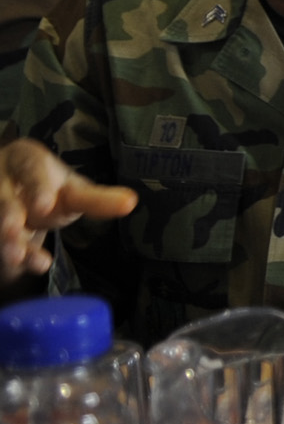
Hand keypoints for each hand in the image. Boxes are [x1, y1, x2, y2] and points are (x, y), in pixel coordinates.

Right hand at [0, 140, 137, 283]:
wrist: (15, 194)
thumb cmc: (48, 189)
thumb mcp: (72, 192)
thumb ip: (97, 200)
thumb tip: (131, 202)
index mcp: (25, 158)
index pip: (31, 168)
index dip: (37, 187)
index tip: (45, 207)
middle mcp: (0, 175)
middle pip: (3, 196)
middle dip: (9, 216)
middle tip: (16, 233)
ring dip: (4, 239)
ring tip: (16, 257)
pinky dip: (0, 252)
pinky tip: (12, 265)